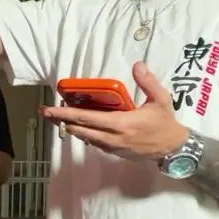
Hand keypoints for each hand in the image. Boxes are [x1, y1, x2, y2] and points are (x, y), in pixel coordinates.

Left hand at [40, 62, 188, 160]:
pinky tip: (79, 126)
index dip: (66, 114)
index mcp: (122, 123)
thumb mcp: (161, 99)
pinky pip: (94, 143)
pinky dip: (85, 134)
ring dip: (71, 127)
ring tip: (58, 118)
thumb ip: (147, 82)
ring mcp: (113, 147)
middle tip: (46, 112)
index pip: (87, 118)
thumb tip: (137, 65)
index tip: (51, 109)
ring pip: (85, 137)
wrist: (173, 148)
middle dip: (61, 121)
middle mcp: (113, 137)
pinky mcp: (115, 153)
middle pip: (80, 129)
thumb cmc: (166, 123)